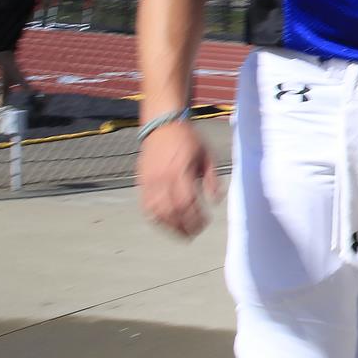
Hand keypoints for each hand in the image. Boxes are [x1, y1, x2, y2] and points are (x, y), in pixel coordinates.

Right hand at [136, 120, 220, 238]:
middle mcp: (162, 178)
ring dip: (169, 226)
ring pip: (156, 211)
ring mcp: (150, 181)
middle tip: (193, 234)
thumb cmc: (188, 139)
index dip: (195, 217)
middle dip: (183, 226)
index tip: (204, 224)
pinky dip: (155, 217)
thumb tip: (215, 201)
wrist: (163, 124)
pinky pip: (145, 205)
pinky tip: (165, 222)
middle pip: (171, 211)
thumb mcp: (207, 155)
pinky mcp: (142, 181)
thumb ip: (211, 178)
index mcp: (180, 171)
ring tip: (181, 233)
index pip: (187, 202)